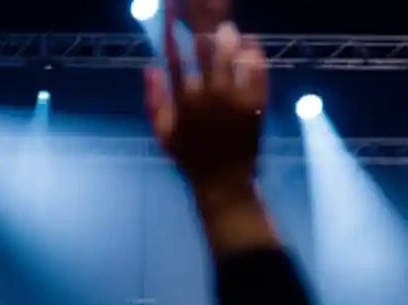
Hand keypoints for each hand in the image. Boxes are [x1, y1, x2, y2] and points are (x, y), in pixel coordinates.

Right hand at [145, 0, 266, 188]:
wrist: (225, 184)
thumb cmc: (191, 158)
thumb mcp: (163, 133)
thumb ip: (154, 100)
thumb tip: (149, 67)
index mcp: (183, 99)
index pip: (174, 52)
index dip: (172, 25)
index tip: (172, 3)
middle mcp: (208, 96)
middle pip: (205, 45)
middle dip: (203, 17)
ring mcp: (235, 100)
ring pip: (232, 55)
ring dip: (229, 34)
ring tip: (226, 24)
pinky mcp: (256, 107)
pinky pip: (258, 73)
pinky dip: (255, 55)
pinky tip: (251, 43)